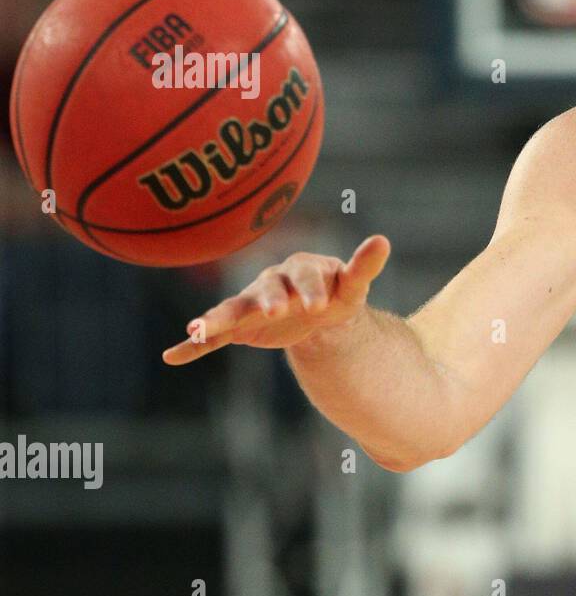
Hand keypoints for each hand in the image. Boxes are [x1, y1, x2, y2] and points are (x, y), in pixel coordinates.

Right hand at [161, 234, 390, 365]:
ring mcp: (253, 304)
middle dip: (269, 299)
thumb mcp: (353, 285)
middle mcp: (272, 283)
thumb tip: (382, 240)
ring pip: (232, 310)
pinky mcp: (240, 327)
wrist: (317, 311)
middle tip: (274, 312)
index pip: (306, 276)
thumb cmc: (336, 293)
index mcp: (302, 270)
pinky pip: (216, 335)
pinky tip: (172, 356)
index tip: (318, 305)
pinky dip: (195, 345)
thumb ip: (364, 266)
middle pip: (267, 289)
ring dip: (216, 320)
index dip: (311, 289)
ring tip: (197, 329)